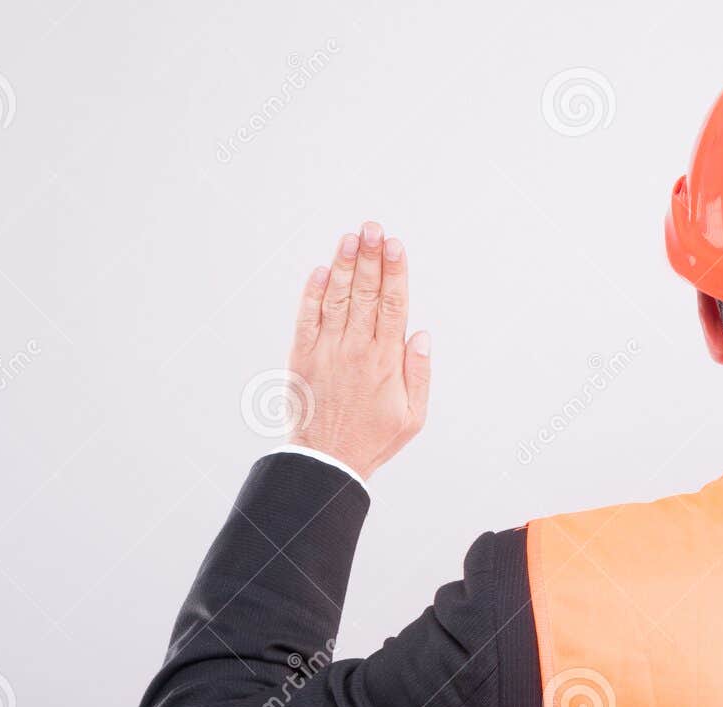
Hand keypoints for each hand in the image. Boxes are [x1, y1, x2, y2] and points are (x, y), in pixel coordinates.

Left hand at [287, 221, 429, 478]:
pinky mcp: (302, 356)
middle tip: (373, 227)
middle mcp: (356, 349)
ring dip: (344, 265)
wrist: (326, 461)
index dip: (395, 272)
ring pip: (337, 298)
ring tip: (350, 237)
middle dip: (370, 257)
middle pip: (366, 293)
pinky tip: (320, 269)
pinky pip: (306, 317)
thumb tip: (420, 333)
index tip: (395, 245)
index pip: (393, 305)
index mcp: (385, 361)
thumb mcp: (413, 416)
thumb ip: (419, 373)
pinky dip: (312, 293)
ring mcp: (327, 350)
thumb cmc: (373, 439)